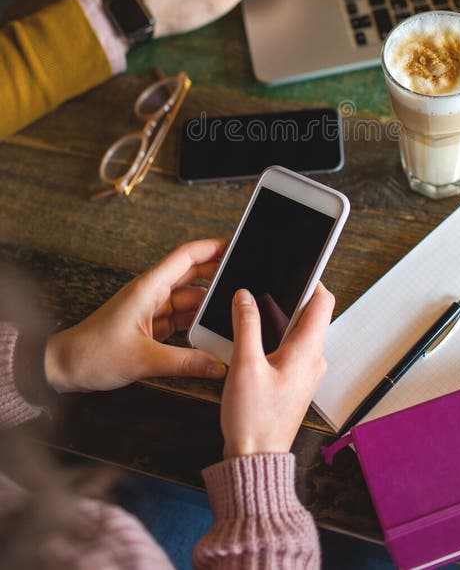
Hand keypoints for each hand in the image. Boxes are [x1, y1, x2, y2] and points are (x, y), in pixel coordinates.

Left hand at [44, 240, 227, 392]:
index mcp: (149, 287)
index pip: (186, 256)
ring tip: (230, 312)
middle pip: (192, 275)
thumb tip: (218, 365)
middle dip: (217, 276)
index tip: (236, 244)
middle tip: (243, 281)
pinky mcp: (149, 326)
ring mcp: (150, 308)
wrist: (64, 368)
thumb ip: (185, 362)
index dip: (212, 246)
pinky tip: (209, 332)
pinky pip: (180, 318)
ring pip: (187, 299)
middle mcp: (151, 293)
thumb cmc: (93, 354)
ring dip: (206, 306)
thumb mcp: (144, 360)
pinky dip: (194, 323)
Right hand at [221, 284, 334, 457]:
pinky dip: (274, 339)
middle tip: (262, 287)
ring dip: (278, 320)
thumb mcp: (245, 365)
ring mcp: (305, 373)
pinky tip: (251, 342)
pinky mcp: (294, 383)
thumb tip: (245, 297)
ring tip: (251, 312)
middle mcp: (313, 360)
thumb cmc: (254, 420)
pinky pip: (289, 350)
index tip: (295, 269)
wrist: (256, 460)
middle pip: (310, 316)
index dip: (312, 281)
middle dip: (288, 299)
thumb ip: (246, 325)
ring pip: (297, 333)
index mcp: (308, 351)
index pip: (323, 302)